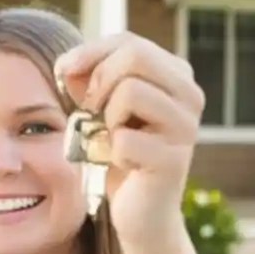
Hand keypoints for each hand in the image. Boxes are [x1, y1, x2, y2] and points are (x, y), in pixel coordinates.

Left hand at [55, 32, 204, 242]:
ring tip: (112, 138)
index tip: (64, 71)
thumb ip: (88, 78)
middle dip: (99, 81)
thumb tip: (67, 64)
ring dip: (106, 118)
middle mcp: (190, 96)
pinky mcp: (174, 161)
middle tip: (92, 112)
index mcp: (176, 76)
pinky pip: (123, 139)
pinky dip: (109, 153)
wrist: (139, 211)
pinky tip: (123, 165)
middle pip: (135, 56)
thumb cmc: (119, 153)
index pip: (129, 42)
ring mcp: (187, 128)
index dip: (89, 52)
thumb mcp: (100, 106)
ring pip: (131, 91)